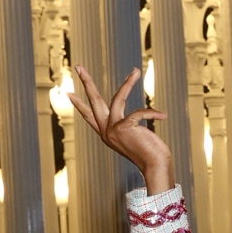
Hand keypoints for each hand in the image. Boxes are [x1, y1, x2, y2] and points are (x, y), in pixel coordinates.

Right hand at [69, 66, 173, 195]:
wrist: (155, 166)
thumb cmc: (150, 153)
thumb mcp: (134, 138)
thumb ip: (127, 126)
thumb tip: (132, 117)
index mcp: (106, 134)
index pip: (89, 117)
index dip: (79, 105)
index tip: (68, 94)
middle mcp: (106, 132)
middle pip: (94, 102)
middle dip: (87, 82)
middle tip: (79, 66)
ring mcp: (113, 130)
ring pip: (118, 99)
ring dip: (128, 83)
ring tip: (137, 71)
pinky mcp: (123, 128)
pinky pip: (139, 112)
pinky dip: (152, 113)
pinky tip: (163, 116)